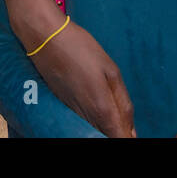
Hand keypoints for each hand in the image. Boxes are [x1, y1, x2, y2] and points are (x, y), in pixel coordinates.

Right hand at [29, 21, 135, 136]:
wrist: (45, 38)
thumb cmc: (80, 49)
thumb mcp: (111, 71)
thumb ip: (123, 103)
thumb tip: (131, 130)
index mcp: (102, 110)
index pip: (121, 139)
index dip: (129, 136)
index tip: (131, 128)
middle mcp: (85, 118)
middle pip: (107, 137)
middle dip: (118, 130)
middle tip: (120, 112)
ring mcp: (71, 114)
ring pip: (94, 131)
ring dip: (104, 125)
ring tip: (104, 100)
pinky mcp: (62, 108)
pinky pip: (81, 122)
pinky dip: (91, 117)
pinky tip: (90, 97)